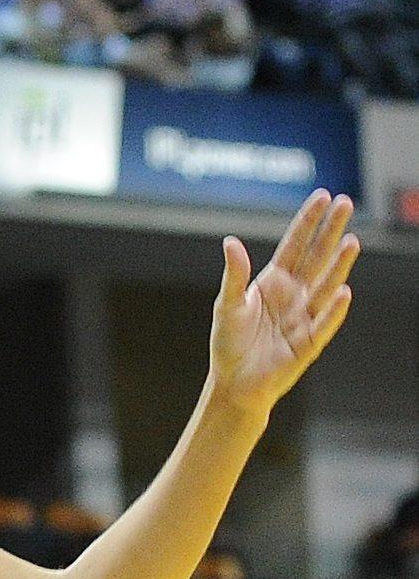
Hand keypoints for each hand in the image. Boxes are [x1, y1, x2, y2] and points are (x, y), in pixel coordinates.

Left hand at [209, 189, 357, 414]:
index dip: (308, 221)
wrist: (234, 382)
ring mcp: (304, 316)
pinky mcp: (309, 343)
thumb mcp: (226, 305)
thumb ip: (234, 275)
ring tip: (351, 240)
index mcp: (274, 281)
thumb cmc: (230, 343)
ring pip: (325, 286)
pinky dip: (332, 309)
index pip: (295, 245)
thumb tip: (231, 242)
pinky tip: (343, 292)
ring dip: (339, 265)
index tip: (322, 196)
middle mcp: (294, 295)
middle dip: (330, 230)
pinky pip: (323, 324)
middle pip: (316, 257)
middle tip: (346, 202)